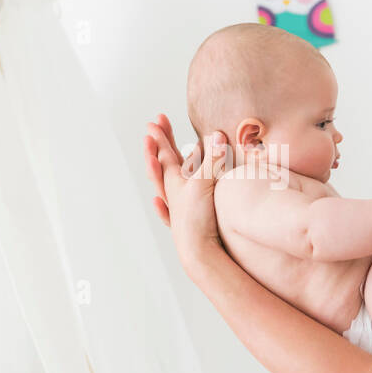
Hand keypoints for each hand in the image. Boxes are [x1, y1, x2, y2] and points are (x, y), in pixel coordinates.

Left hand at [144, 113, 229, 274]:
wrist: (198, 252)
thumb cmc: (199, 218)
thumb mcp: (207, 183)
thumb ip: (213, 159)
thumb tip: (218, 134)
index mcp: (175, 181)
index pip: (166, 152)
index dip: (161, 135)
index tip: (155, 120)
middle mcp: (172, 193)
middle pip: (162, 163)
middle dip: (160, 143)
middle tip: (156, 127)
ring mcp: (176, 208)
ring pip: (163, 184)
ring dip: (158, 168)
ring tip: (154, 159)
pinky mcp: (183, 224)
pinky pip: (167, 209)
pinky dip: (161, 202)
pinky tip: (156, 201)